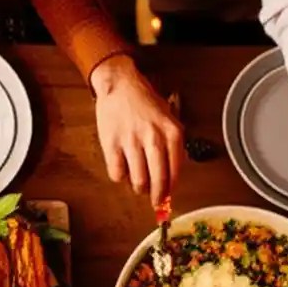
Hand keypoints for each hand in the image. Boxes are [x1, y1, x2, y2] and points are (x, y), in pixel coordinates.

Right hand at [91, 55, 183, 205]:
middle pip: (158, 180)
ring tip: (139, 186)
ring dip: (139, 189)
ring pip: (138, 180)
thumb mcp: (169, 118)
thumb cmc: (144, 101)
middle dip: (157, 196)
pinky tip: (123, 170)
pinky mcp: (112, 144)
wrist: (120, 84)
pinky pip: (117, 173)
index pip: (175, 171)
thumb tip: (172, 174)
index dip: (171, 189)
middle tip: (155, 201)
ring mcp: (132, 142)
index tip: (168, 196)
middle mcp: (154, 138)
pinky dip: (121, 178)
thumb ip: (173, 144)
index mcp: (172, 132)